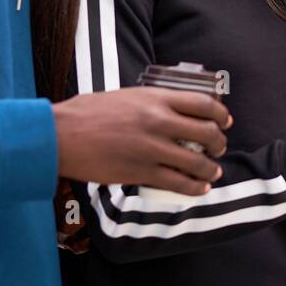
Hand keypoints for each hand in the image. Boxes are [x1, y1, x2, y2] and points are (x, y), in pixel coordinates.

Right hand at [55, 87, 230, 194]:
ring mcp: (151, 148)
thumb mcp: (126, 96)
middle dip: (219, 143)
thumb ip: (152, 103)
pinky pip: (178, 183)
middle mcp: (158, 121)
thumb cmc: (87, 113)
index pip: (203, 103)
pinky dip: (194, 188)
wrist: (60, 135)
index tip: (225, 122)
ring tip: (213, 172)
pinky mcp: (141, 172)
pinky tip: (200, 189)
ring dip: (211, 169)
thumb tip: (173, 112)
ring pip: (197, 162)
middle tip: (219, 149)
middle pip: (207, 133)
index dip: (221, 115)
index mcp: (155, 98)